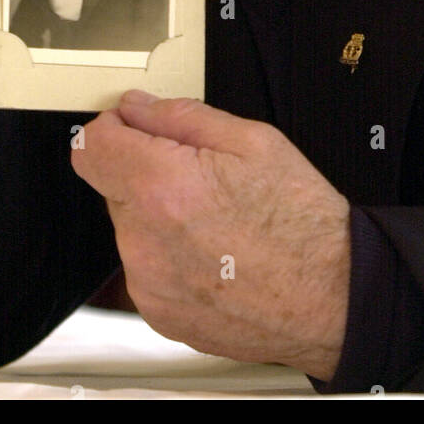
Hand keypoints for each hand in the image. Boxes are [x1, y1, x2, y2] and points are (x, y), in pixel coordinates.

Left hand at [71, 93, 350, 380]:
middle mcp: (144, 240)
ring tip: (217, 224)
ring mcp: (148, 284)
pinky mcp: (159, 315)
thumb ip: (181, 117)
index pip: (90, 148)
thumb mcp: (253, 140)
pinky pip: (146, 269)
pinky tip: (215, 256)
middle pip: (113, 186)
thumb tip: (137, 108)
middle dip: (146, 174)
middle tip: (204, 180)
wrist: (333, 298)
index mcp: (163, 187)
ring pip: (131, 229)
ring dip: (158, 218)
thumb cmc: (302, 223)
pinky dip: (170, 257)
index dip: (113, 130)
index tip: (133, 129)